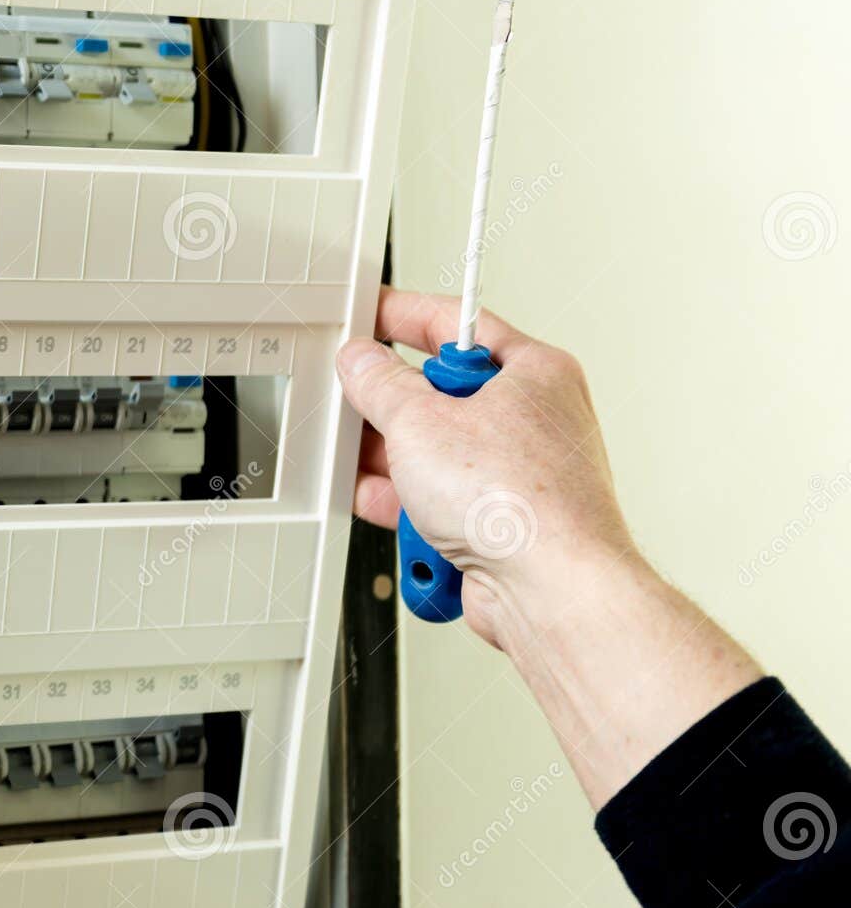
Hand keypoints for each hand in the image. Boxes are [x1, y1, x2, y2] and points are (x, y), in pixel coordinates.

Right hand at [336, 289, 632, 648]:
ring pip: (436, 452)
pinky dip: (408, 503)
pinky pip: (440, 498)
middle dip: (391, 407)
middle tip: (356, 402)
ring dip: (393, 462)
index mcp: (534, 373)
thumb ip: (380, 386)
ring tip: (363, 462)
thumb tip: (362, 362)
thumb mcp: (421, 423)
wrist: (550, 590)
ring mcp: (517, 475)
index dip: (404, 318)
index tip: (367, 316)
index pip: (458, 326)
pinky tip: (384, 504)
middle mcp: (533, 420)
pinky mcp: (499, 521)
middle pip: (441, 395)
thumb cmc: (522, 503)